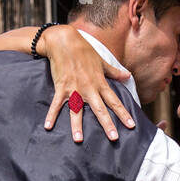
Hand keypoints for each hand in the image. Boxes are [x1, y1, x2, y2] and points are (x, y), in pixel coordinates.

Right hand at [38, 25, 136, 141]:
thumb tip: (128, 75)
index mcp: (100, 83)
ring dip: (77, 125)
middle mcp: (89, 88)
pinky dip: (51, 115)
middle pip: (100, 109)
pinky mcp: (61, 87)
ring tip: (78, 140)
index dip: (123, 113)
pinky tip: (48, 127)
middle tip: (114, 138)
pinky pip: (56, 104)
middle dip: (107, 124)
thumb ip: (114, 72)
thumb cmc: (84, 50)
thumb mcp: (101, 61)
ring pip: (77, 110)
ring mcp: (75, 89)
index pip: (115, 101)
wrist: (64, 40)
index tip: (131, 125)